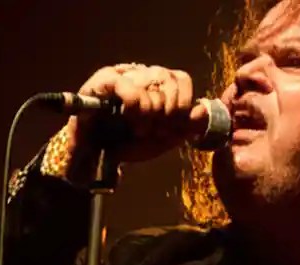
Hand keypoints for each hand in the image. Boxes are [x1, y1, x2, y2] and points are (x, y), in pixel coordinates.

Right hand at [67, 62, 208, 165]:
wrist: (97, 155)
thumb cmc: (129, 143)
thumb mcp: (164, 139)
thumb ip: (186, 127)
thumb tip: (202, 109)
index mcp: (158, 84)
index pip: (182, 79)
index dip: (183, 104)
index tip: (174, 127)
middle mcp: (143, 74)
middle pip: (169, 82)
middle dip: (168, 115)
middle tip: (155, 132)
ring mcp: (124, 74)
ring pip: (153, 85)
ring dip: (150, 116)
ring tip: (140, 130)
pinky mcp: (106, 79)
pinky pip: (130, 88)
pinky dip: (135, 109)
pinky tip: (130, 121)